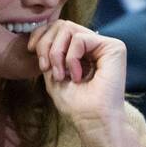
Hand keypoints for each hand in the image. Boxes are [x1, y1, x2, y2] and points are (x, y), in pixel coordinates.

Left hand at [27, 20, 143, 146]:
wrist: (94, 122)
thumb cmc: (76, 106)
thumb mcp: (53, 75)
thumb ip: (49, 54)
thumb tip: (41, 34)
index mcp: (81, 52)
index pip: (57, 28)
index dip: (40, 35)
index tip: (31, 52)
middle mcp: (94, 45)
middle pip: (61, 24)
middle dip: (46, 44)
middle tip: (46, 68)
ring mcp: (104, 45)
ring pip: (68, 28)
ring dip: (56, 53)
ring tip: (61, 75)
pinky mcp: (114, 47)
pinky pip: (80, 38)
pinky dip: (71, 57)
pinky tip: (77, 76)